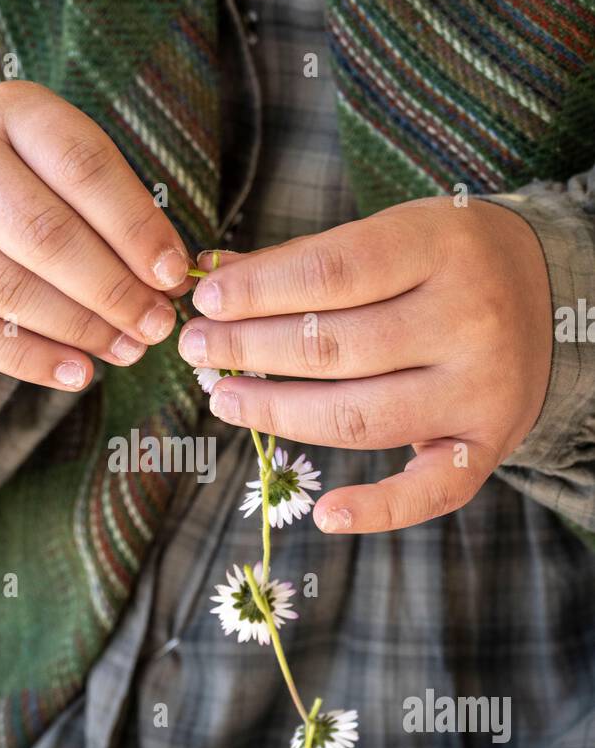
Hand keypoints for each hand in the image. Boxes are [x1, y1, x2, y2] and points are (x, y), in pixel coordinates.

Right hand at [0, 82, 192, 389]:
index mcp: (11, 112)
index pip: (82, 166)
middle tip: (154, 325)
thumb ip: (116, 214)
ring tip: (126, 350)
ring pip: (5, 286)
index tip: (172, 274)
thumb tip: (169, 282)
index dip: (134, 226)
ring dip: (76, 328)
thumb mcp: (66, 171)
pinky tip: (77, 374)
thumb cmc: (24, 185)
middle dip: (110, 288)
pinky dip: (29, 359)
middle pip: (42, 232)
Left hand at [178, 197, 551, 532]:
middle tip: (196, 348)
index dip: (257, 291)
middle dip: (250, 348)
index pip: (330, 274)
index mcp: (443, 248)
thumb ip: (306, 259)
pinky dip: (375, 510)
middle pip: (335, 347)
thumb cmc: (446, 262)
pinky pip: (428, 492)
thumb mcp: (392, 235)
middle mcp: (469, 320)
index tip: (206, 300)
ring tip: (223, 397)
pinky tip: (322, 513)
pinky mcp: (486, 447)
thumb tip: (212, 271)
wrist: (551, 299)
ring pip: (359, 415)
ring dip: (277, 412)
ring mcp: (480, 390)